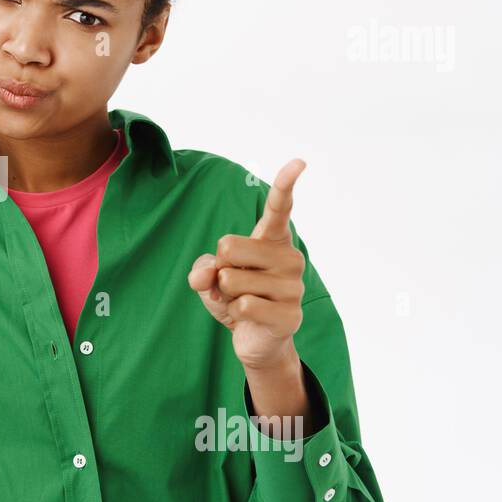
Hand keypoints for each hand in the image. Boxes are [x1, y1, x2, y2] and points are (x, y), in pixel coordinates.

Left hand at [187, 159, 306, 369]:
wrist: (255, 339)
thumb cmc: (236, 296)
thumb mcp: (210, 276)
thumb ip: (203, 267)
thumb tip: (206, 275)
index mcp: (273, 240)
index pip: (280, 208)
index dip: (285, 184)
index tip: (299, 162)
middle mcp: (290, 258)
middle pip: (228, 247)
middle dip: (218, 268)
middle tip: (233, 283)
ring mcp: (294, 287)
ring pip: (231, 280)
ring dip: (224, 295)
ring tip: (241, 301)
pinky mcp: (290, 315)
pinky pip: (243, 305)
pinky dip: (233, 313)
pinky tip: (247, 317)